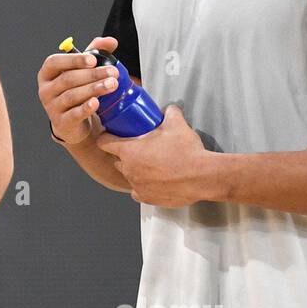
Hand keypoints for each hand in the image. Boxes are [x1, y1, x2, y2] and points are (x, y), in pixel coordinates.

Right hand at [37, 35, 120, 144]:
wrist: (72, 122)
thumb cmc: (75, 90)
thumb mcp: (81, 70)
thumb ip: (94, 52)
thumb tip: (110, 41)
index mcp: (47, 73)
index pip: (54, 62)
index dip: (73, 60)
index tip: (93, 60)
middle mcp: (46, 89)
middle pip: (67, 79)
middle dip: (92, 74)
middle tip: (113, 72)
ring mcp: (52, 107)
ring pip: (71, 95)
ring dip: (93, 89)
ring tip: (111, 85)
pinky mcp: (61, 122)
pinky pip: (73, 114)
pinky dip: (85, 108)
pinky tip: (96, 103)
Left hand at [95, 104, 211, 206]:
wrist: (202, 177)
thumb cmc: (186, 152)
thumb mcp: (177, 125)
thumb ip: (170, 113)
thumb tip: (169, 109)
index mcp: (129, 151)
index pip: (104, 143)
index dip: (106, 138)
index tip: (110, 135)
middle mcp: (128, 169)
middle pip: (117, 160)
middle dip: (124, 154)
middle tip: (138, 148)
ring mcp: (136, 185)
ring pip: (128, 175)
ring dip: (134, 170)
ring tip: (149, 164)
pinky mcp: (146, 198)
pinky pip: (138, 191)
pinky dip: (142, 186)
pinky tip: (153, 180)